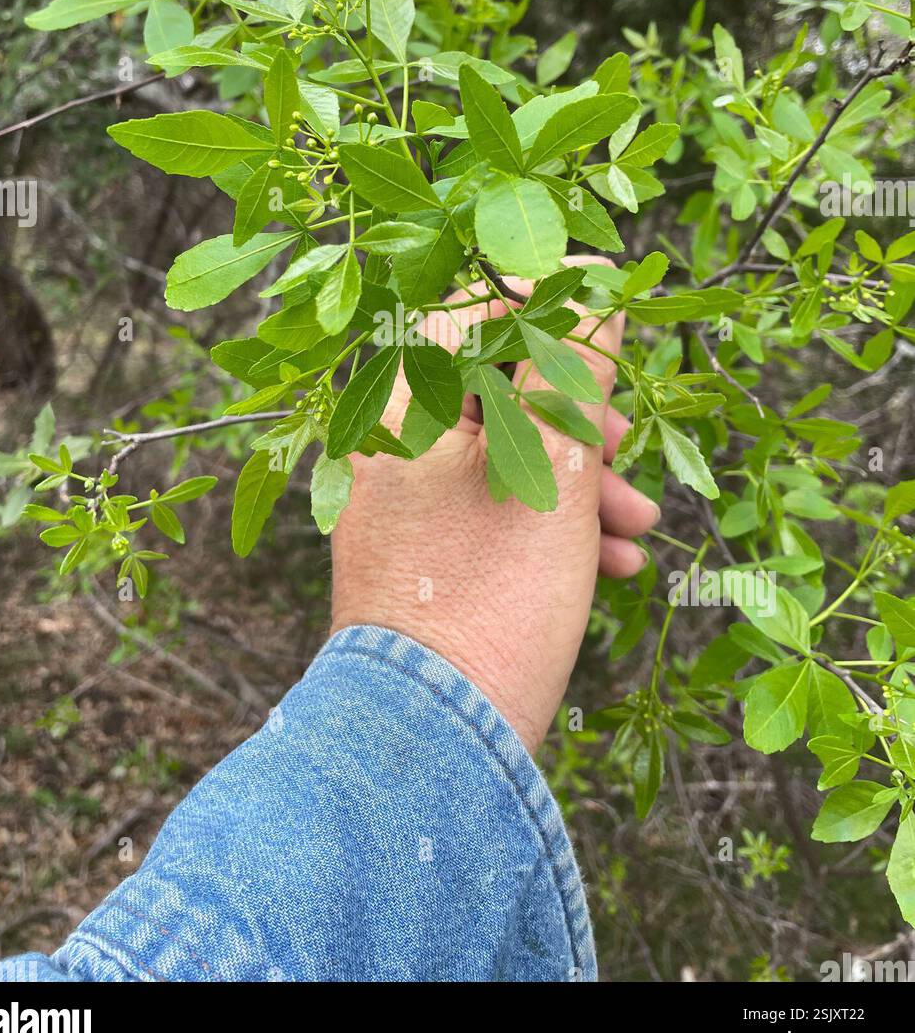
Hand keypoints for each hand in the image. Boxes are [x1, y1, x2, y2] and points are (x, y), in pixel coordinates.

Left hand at [331, 256, 658, 753]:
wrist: (430, 741)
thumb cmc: (489, 600)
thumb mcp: (553, 476)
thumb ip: (572, 374)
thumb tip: (592, 291)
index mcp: (404, 410)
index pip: (467, 308)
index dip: (544, 301)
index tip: (606, 315)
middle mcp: (393, 448)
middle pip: (497, 389)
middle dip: (577, 415)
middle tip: (622, 447)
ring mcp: (405, 504)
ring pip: (506, 455)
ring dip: (580, 478)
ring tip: (639, 523)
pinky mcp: (425, 556)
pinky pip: (492, 510)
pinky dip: (553, 523)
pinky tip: (612, 562)